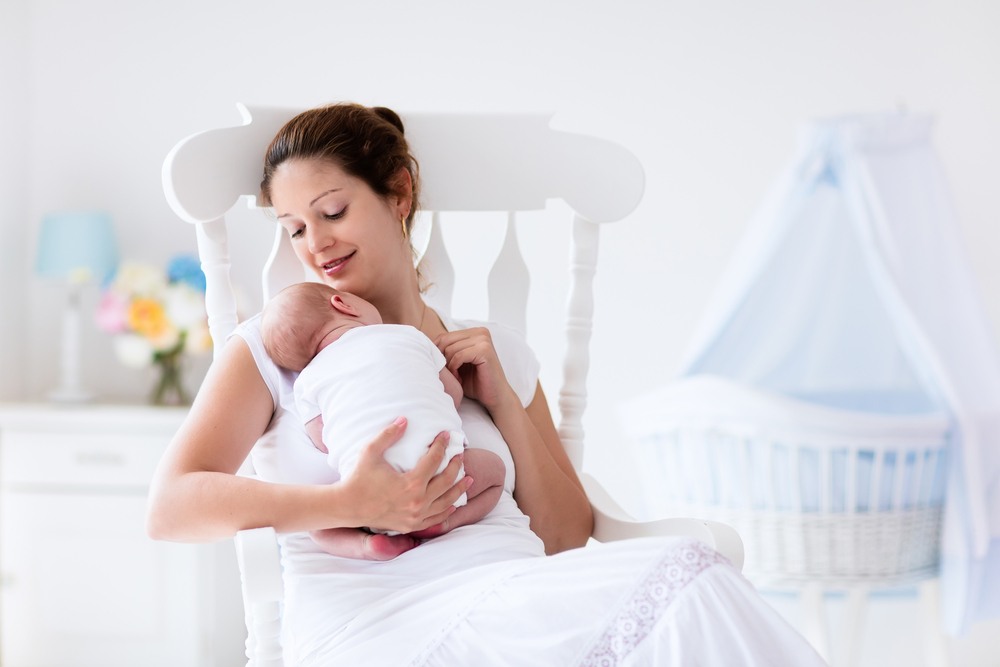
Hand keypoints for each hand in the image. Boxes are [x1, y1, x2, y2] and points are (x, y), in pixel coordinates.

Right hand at [339, 418, 470, 533]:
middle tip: (460, 456)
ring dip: (459, 489)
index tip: (446, 435)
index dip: (442, 445)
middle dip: (456, 466)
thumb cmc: (358, 477)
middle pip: (446, 481)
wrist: (347, 507)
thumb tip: (404, 418)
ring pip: (446, 502)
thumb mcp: (370, 452)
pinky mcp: (411, 525)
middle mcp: (417, 501)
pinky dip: (447, 511)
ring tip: (469, 479)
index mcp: (410, 483)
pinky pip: (436, 519)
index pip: (434, 460)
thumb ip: (389, 434)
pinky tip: (454, 504)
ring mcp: (416, 516)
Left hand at [435, 327, 516, 411]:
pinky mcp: (485, 350)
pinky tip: (459, 378)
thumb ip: (447, 351)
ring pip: (450, 349)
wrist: (495, 397)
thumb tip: (423, 343)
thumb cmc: (475, 382)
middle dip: (442, 359)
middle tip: (449, 374)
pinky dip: (454, 368)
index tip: (442, 369)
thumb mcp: (458, 363)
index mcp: (474, 332)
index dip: (437, 353)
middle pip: (445, 340)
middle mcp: (480, 332)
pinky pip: (458, 355)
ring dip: (449, 366)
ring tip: (456, 377)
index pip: (444, 336)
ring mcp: (484, 339)